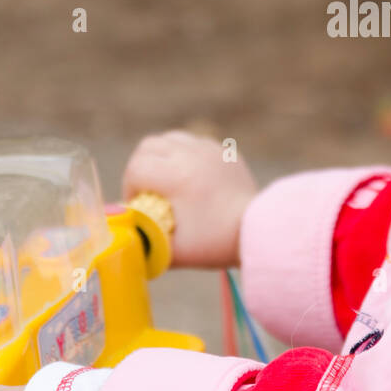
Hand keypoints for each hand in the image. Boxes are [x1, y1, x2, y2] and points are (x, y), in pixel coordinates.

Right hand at [121, 130, 257, 268]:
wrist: (261, 231)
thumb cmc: (215, 243)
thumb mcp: (173, 251)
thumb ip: (144, 241)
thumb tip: (128, 232)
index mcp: (176, 176)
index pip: (136, 169)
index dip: (129, 188)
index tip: (138, 205)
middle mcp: (192, 155)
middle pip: (148, 145)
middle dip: (140, 167)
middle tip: (146, 191)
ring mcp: (211, 149)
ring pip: (171, 138)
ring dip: (160, 157)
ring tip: (166, 182)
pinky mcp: (225, 152)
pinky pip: (194, 143)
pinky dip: (184, 155)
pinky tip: (190, 178)